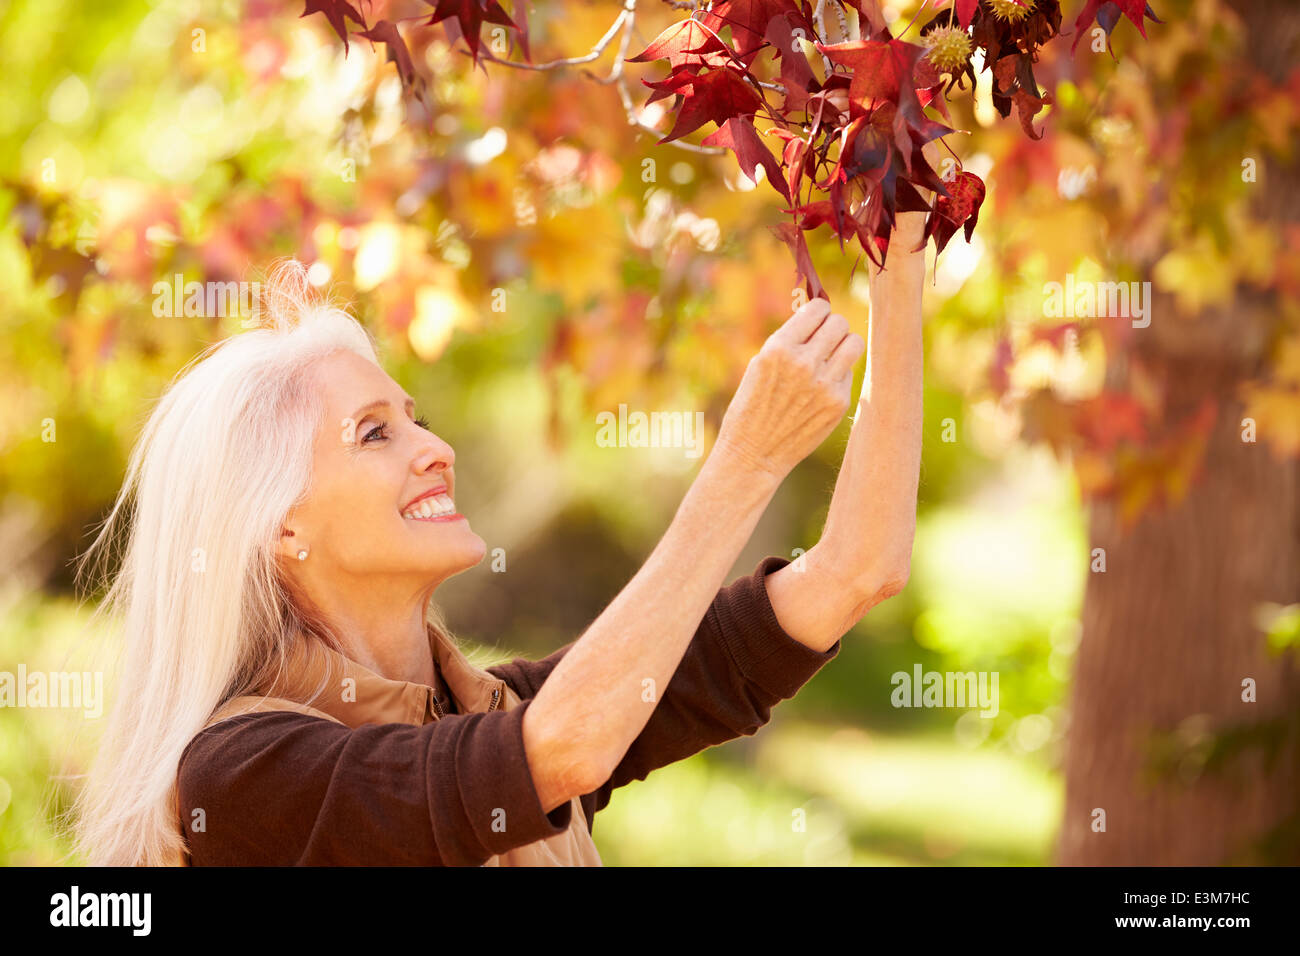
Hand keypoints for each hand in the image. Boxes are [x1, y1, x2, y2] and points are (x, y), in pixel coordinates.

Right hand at [714, 298, 865, 480]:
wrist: (754, 453)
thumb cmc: (752, 405)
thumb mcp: (760, 364)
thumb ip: (789, 339)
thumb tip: (816, 315)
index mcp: (779, 348)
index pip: (819, 308)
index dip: (818, 312)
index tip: (814, 320)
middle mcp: (804, 363)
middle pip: (840, 323)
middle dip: (831, 328)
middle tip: (823, 340)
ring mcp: (825, 384)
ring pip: (854, 344)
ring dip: (844, 345)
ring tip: (831, 356)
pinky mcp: (838, 403)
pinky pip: (849, 373)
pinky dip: (838, 375)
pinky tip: (821, 388)